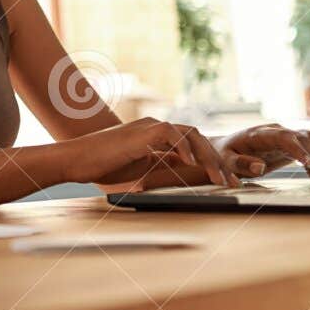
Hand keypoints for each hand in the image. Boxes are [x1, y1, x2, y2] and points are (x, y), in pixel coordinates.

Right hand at [68, 116, 238, 187]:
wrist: (76, 160)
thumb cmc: (102, 167)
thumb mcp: (140, 172)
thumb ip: (162, 169)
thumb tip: (187, 177)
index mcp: (157, 137)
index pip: (194, 145)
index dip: (213, 162)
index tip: (226, 181)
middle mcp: (156, 127)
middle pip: (199, 138)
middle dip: (219, 161)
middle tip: (233, 182)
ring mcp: (150, 127)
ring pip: (191, 135)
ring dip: (209, 157)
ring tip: (219, 178)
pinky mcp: (143, 132)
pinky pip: (172, 134)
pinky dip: (186, 149)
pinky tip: (194, 165)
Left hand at [217, 124, 309, 184]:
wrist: (226, 149)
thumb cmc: (224, 154)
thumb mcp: (225, 160)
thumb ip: (240, 163)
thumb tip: (259, 167)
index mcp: (260, 133)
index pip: (284, 137)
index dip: (298, 148)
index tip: (308, 163)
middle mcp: (276, 131)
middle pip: (302, 137)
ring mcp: (285, 137)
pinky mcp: (291, 145)